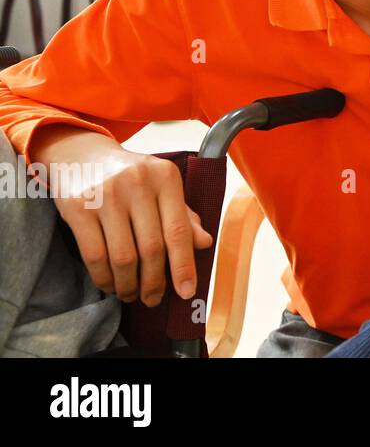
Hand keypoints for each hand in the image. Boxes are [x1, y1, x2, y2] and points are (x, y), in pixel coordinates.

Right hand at [29, 127, 212, 305]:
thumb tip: (205, 243)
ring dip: (128, 284)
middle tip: (153, 299)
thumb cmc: (130, 176)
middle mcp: (137, 184)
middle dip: (154, 282)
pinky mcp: (78, 208)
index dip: (184, 265)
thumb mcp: (161, 187)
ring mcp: (106, 195)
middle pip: (151, 248)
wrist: (82, 155)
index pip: (178, 230)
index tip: (187, 292)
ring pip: (123, 256)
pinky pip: (94, 255)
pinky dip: (104, 277)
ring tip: (131, 294)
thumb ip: (183, 215)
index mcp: (165, 177)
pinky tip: (110, 284)